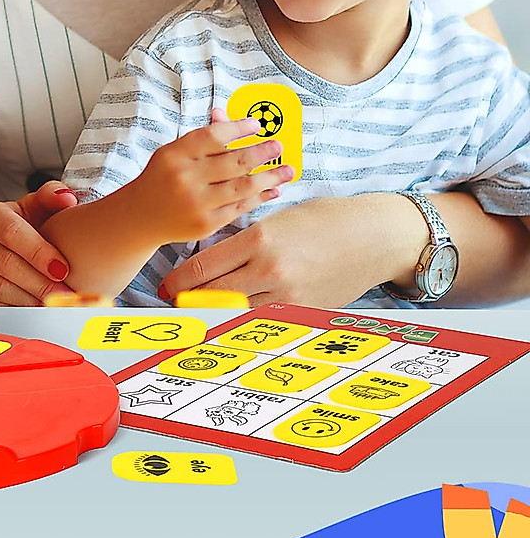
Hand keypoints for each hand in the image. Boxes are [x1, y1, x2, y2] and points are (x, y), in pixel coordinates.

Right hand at [0, 180, 78, 305]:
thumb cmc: (21, 227)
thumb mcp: (33, 207)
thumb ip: (51, 197)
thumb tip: (67, 199)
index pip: (12, 232)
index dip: (38, 252)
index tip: (62, 268)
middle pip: (6, 263)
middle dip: (40, 282)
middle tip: (64, 294)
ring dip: (30, 299)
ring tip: (54, 304)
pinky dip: (15, 310)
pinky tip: (34, 310)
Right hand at [134, 110, 292, 244]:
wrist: (140, 216)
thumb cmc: (162, 178)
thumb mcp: (174, 153)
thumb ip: (202, 138)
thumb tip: (226, 115)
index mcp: (175, 154)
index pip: (213, 136)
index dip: (238, 128)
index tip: (257, 125)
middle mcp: (185, 178)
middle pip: (233, 162)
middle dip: (262, 153)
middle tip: (279, 146)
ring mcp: (196, 203)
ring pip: (242, 187)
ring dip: (269, 177)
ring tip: (287, 170)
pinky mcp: (205, 224)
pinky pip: (239, 208)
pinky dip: (259, 198)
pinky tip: (272, 190)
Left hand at [159, 195, 389, 307]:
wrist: (373, 237)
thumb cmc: (323, 219)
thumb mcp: (275, 219)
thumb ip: (242, 240)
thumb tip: (209, 259)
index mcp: (257, 240)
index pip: (202, 268)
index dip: (177, 281)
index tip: (165, 286)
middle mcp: (269, 271)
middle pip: (212, 295)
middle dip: (188, 300)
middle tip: (172, 302)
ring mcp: (288, 296)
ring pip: (236, 312)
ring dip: (214, 312)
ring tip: (197, 311)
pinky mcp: (304, 312)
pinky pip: (265, 319)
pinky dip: (246, 318)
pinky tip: (234, 316)